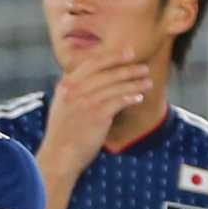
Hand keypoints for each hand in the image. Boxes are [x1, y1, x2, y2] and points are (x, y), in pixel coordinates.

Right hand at [38, 48, 158, 180]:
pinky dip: (130, 98)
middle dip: (128, 69)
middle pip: (107, 73)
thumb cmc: (63, 133)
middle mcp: (75, 90)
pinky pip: (118, 102)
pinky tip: (139, 98)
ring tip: (147, 82)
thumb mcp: (62, 105)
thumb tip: (91, 77)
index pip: (92, 63)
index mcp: (67, 85)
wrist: (59, 155)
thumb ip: (74, 89)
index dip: (112, 56)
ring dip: (134, 83)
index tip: (128, 53)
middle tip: (143, 67)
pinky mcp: (97, 116)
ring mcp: (86, 102)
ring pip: (115, 87)